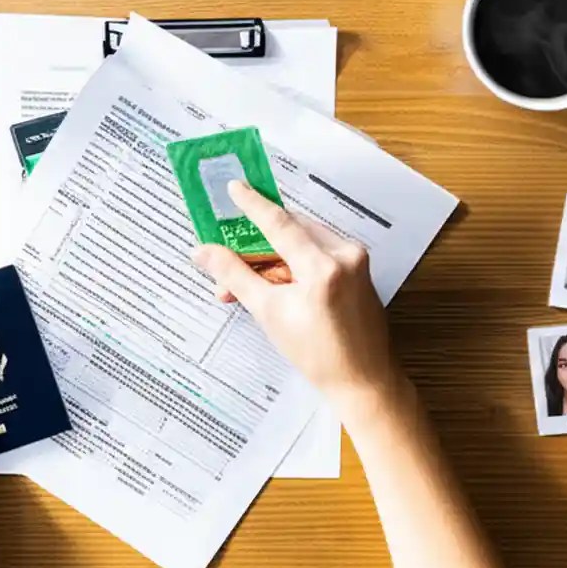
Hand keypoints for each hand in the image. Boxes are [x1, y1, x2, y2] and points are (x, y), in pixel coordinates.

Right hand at [192, 180, 401, 409]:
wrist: (362, 379)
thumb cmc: (318, 354)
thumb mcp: (269, 313)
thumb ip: (235, 276)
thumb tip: (204, 252)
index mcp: (323, 266)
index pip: (279, 223)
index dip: (253, 204)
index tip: (235, 188)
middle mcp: (345, 255)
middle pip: (290, 231)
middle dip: (256, 247)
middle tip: (226, 260)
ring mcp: (356, 260)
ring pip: (303, 242)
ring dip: (274, 258)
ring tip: (251, 287)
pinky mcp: (359, 268)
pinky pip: (319, 253)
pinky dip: (295, 264)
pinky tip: (278, 287)